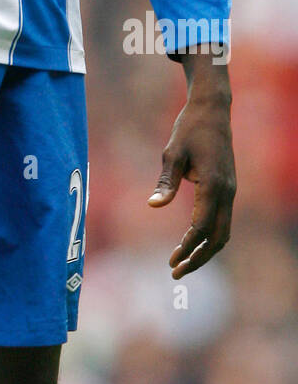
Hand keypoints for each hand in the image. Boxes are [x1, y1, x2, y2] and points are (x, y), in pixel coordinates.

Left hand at [148, 47, 235, 278]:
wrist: (212, 109)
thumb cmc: (189, 128)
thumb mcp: (172, 152)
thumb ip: (166, 182)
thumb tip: (153, 206)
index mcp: (214, 185)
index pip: (201, 227)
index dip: (187, 247)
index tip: (171, 261)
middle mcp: (227, 192)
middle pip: (218, 238)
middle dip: (199, 258)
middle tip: (176, 273)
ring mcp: (231, 191)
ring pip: (224, 231)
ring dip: (206, 250)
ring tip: (183, 263)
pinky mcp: (228, 188)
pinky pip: (223, 220)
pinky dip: (210, 236)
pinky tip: (193, 242)